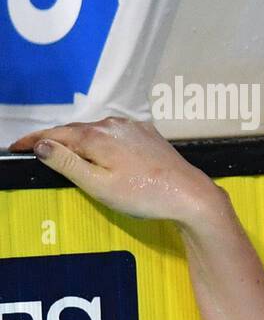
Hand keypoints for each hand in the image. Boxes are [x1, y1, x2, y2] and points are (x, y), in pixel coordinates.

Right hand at [8, 117, 221, 224]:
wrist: (190, 195)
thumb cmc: (143, 195)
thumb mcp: (98, 184)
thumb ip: (67, 163)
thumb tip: (42, 144)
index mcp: (97, 136)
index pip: (55, 134)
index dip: (32, 140)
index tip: (14, 146)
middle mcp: (114, 125)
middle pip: (75, 130)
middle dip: (54, 139)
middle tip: (34, 149)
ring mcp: (134, 128)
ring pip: (96, 131)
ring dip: (78, 140)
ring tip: (64, 152)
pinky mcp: (149, 135)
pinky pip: (115, 134)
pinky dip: (100, 141)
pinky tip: (100, 151)